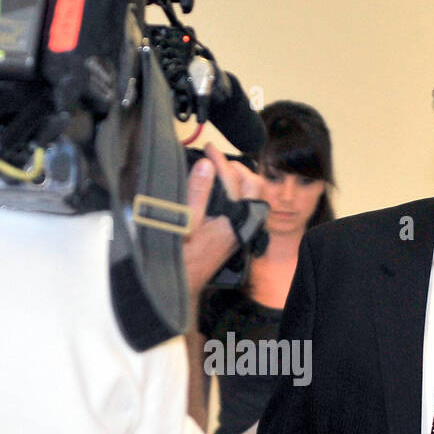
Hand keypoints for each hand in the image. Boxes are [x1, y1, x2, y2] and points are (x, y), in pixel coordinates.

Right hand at [182, 143, 263, 297]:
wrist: (182, 285)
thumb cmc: (181, 258)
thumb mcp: (184, 222)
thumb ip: (198, 192)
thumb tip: (206, 165)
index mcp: (233, 219)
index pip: (232, 179)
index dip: (219, 159)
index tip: (208, 148)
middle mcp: (242, 225)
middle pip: (253, 185)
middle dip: (236, 167)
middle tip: (215, 157)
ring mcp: (241, 231)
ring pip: (251, 197)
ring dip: (238, 180)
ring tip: (218, 170)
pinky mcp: (235, 237)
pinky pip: (244, 208)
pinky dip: (235, 194)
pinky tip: (219, 191)